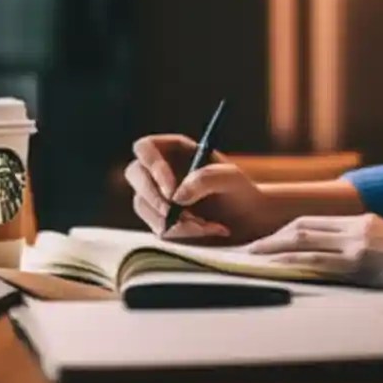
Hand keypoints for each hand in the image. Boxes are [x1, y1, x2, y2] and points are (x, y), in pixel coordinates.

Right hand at [125, 134, 284, 243]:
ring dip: (171, 219)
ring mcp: (155, 195)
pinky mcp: (158, 219)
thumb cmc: (240, 191)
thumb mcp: (232, 179)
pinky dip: (180, 233)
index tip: (171, 191)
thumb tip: (178, 196)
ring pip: (143, 205)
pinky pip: (156, 227)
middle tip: (175, 215)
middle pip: (134, 175)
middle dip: (154, 198)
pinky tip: (205, 230)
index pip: (144, 148)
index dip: (152, 167)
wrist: (247, 220)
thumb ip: (206, 178)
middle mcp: (158, 170)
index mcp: (172, 150)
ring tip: (206, 224)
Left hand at [245, 214, 382, 297]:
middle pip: (301, 227)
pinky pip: (316, 262)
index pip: (311, 221)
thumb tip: (332, 254)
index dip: (284, 231)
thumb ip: (359, 243)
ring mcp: (356, 245)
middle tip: (248, 248)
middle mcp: (355, 227)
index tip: (265, 240)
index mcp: (360, 220)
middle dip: (272, 237)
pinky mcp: (359, 265)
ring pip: (303, 241)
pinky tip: (275, 267)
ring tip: (251, 257)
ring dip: (273, 249)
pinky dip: (291, 263)